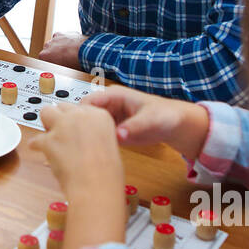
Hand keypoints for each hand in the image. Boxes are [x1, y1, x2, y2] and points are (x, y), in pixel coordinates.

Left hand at [32, 103, 126, 248]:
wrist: (96, 186)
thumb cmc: (106, 173)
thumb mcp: (109, 144)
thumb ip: (94, 134)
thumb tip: (81, 137)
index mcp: (99, 115)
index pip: (80, 107)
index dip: (74, 119)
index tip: (72, 127)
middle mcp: (80, 116)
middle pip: (62, 107)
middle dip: (60, 118)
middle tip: (61, 133)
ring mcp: (63, 125)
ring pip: (46, 112)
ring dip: (46, 124)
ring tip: (49, 137)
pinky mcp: (49, 139)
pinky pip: (36, 139)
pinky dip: (37, 146)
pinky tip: (40, 151)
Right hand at [37, 31, 86, 70]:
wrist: (85, 52)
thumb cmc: (74, 63)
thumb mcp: (62, 71)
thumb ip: (55, 69)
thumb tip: (56, 71)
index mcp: (44, 55)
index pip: (43, 60)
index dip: (50, 63)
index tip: (55, 65)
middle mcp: (48, 45)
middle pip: (48, 50)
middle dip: (54, 54)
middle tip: (63, 60)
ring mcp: (55, 37)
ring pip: (55, 43)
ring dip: (59, 47)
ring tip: (69, 53)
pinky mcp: (64, 33)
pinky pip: (62, 37)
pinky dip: (66, 41)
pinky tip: (72, 46)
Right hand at [82, 85, 209, 157]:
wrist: (174, 125)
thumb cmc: (164, 115)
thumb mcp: (150, 120)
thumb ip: (133, 127)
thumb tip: (118, 135)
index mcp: (112, 95)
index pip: (86, 102)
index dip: (78, 115)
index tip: (75, 131)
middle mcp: (106, 105)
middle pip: (83, 115)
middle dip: (79, 128)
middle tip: (77, 145)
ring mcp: (107, 118)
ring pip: (88, 126)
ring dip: (85, 137)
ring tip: (84, 151)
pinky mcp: (111, 130)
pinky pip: (96, 136)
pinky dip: (93, 143)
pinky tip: (92, 153)